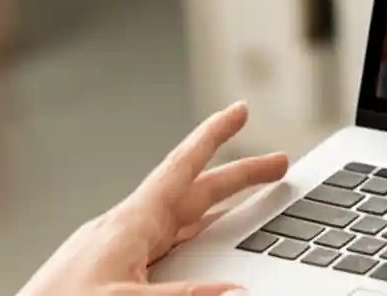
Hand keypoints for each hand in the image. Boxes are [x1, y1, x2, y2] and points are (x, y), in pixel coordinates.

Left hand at [18, 102, 287, 295]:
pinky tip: (204, 249)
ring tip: (254, 203)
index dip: (214, 137)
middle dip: (238, 176)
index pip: (181, 168)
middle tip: (280, 163)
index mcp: (126, 225)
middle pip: (192, 194)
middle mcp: (122, 232)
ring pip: (179, 222)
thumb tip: (237, 287)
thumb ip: (184, 293)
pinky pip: (163, 248)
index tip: (240, 109)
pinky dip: (195, 239)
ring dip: (219, 209)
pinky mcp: (107, 277)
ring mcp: (113, 254)